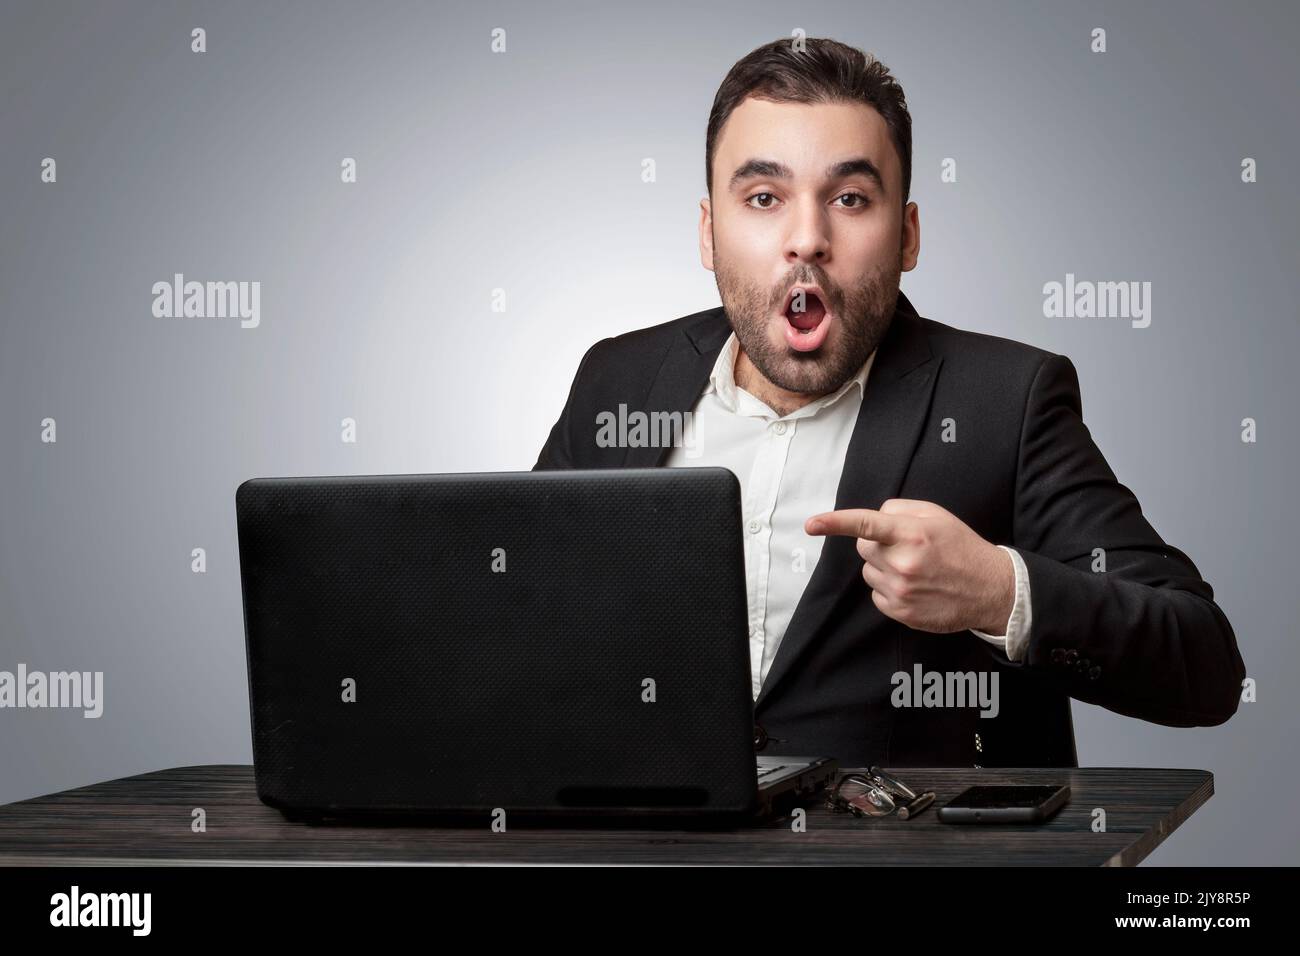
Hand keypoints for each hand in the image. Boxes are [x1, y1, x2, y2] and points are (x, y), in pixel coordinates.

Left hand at [805, 499, 1014, 634]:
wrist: (990, 590)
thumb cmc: (962, 548)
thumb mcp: (937, 516)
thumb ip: (900, 509)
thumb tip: (874, 515)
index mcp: (912, 534)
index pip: (866, 525)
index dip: (835, 523)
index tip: (811, 524)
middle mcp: (903, 563)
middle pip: (863, 548)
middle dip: (877, 545)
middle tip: (906, 548)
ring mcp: (901, 590)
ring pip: (868, 572)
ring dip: (884, 568)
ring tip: (916, 569)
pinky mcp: (901, 612)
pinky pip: (877, 594)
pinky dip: (889, 589)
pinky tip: (915, 587)